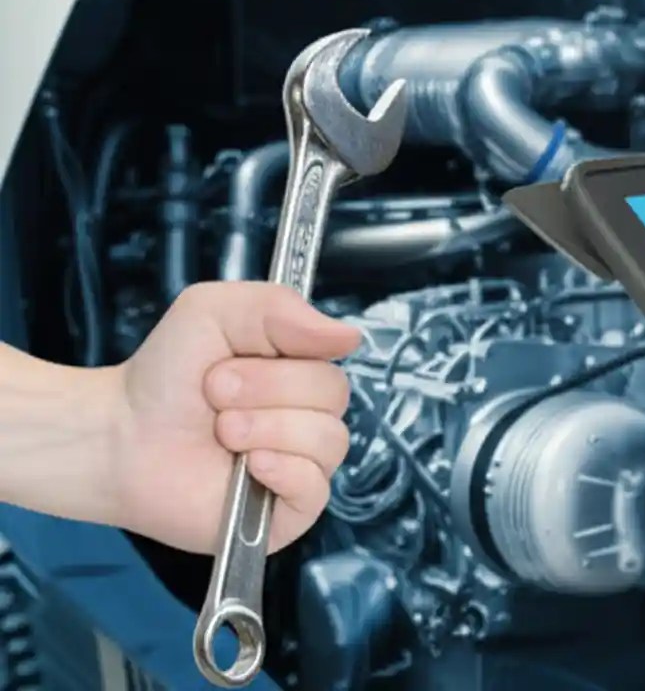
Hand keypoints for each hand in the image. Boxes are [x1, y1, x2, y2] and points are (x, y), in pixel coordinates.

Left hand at [105, 282, 359, 553]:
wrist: (119, 438)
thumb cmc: (165, 375)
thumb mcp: (212, 311)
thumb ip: (279, 307)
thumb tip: (350, 337)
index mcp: (300, 370)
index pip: (333, 357)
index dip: (283, 359)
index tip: (226, 363)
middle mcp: (310, 416)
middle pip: (334, 395)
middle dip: (267, 391)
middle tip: (214, 398)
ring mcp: (304, 464)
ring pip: (329, 440)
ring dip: (267, 429)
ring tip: (222, 433)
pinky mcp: (290, 511)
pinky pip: (317, 487)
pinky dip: (283, 471)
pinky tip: (249, 467)